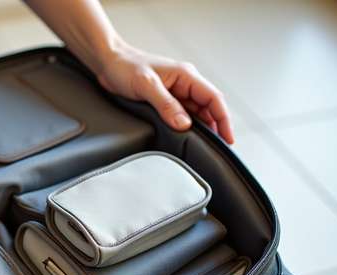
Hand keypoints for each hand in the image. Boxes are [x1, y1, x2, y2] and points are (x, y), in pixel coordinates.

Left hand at [95, 42, 233, 143]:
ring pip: (195, 113)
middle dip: (214, 127)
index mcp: (186, 75)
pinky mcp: (165, 100)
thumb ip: (165, 104)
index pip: (214, 98)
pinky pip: (181, 115)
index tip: (227, 139)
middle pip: (208, 108)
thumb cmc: (125, 67)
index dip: (224, 119)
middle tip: (214, 150)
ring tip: (200, 148)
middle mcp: (184, 83)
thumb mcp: (145, 85)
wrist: (109, 63)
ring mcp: (175, 92)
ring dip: (199, 128)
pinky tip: (183, 138)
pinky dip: (185, 127)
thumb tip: (184, 124)